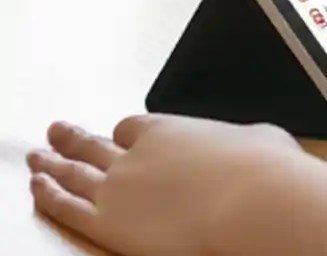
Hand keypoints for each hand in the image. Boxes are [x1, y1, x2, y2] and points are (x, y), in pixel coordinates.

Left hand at [27, 115, 310, 255]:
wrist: (256, 201)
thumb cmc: (267, 172)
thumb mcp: (262, 138)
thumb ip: (244, 138)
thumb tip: (254, 139)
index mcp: (171, 131)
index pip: (133, 127)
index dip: (124, 133)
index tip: (121, 136)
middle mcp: (137, 155)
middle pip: (94, 143)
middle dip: (73, 137)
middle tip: (57, 130)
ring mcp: (118, 187)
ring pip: (73, 172)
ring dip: (51, 163)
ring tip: (37, 157)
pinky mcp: (108, 221)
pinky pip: (66, 206)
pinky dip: (48, 195)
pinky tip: (37, 187)